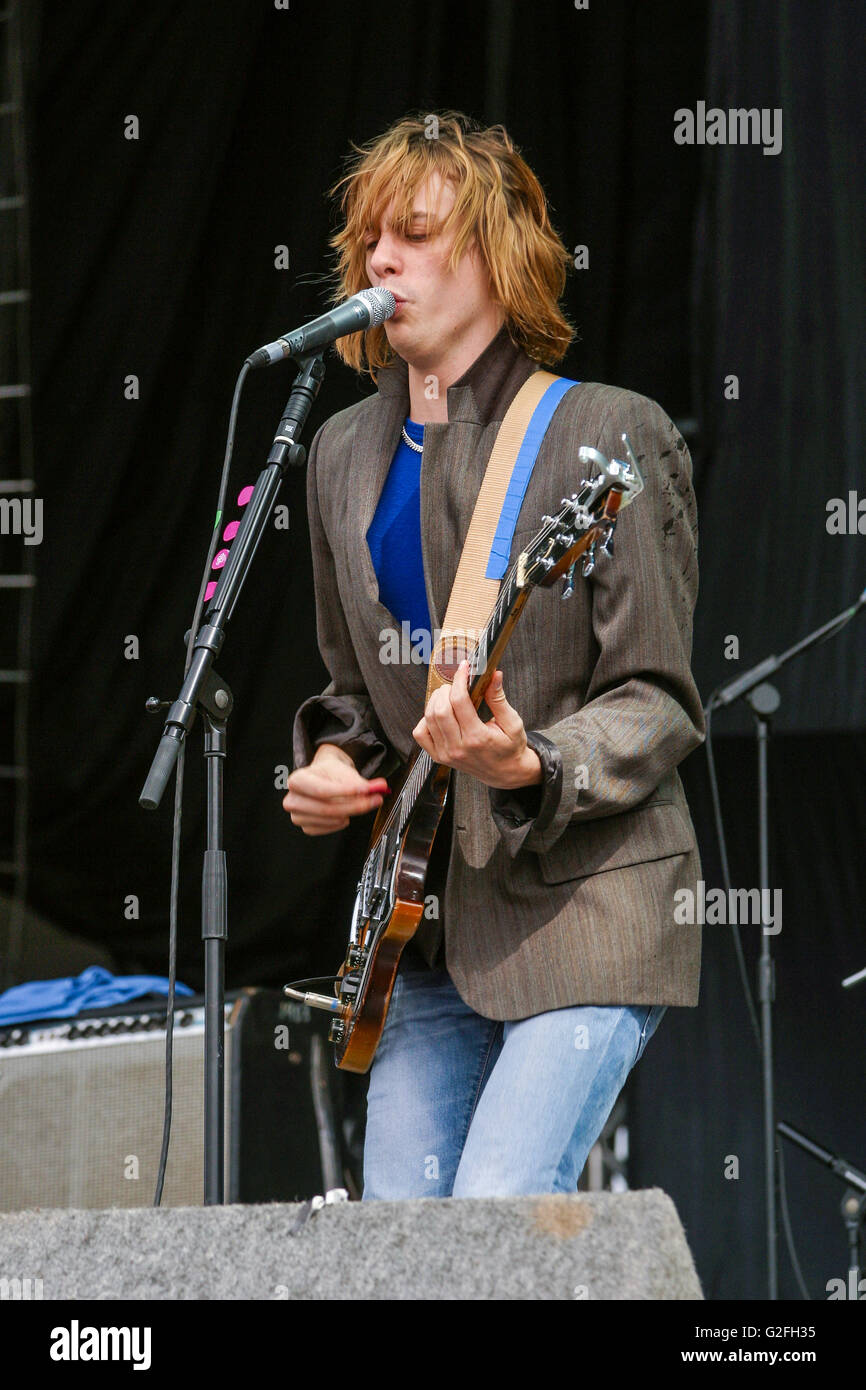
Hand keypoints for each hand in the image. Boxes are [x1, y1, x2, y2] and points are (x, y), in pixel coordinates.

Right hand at [282, 744, 388, 835]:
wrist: (323, 777)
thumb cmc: (330, 773)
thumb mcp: (344, 771)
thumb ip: (361, 781)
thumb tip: (379, 787)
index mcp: (297, 780)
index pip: (321, 790)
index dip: (345, 792)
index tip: (366, 790)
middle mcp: (293, 799)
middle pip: (326, 808)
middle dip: (354, 805)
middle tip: (375, 799)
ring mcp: (297, 815)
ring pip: (330, 819)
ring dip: (350, 812)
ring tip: (357, 803)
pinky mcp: (306, 827)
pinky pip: (329, 828)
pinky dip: (342, 822)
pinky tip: (344, 813)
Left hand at [412, 661, 542, 789]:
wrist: (505, 773)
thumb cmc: (510, 747)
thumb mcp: (512, 722)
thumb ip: (499, 698)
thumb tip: (494, 675)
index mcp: (478, 738)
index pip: (459, 701)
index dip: (460, 679)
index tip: (464, 668)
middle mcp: (458, 747)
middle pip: (440, 709)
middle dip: (446, 689)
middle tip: (457, 684)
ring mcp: (446, 754)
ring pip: (428, 719)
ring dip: (436, 701)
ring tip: (449, 696)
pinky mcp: (439, 757)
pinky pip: (421, 734)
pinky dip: (426, 719)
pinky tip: (439, 714)